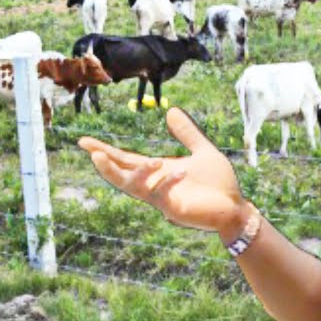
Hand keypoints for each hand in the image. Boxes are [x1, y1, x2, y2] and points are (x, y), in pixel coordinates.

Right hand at [78, 107, 243, 232]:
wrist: (236, 208)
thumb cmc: (219, 184)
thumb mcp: (202, 151)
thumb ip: (187, 133)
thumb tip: (171, 111)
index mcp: (158, 171)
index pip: (126, 160)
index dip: (105, 151)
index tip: (83, 141)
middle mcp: (155, 185)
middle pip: (122, 175)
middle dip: (106, 165)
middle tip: (92, 152)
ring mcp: (164, 199)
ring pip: (136, 188)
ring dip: (129, 173)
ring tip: (120, 158)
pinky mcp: (175, 209)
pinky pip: (164, 195)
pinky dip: (168, 182)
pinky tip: (178, 170)